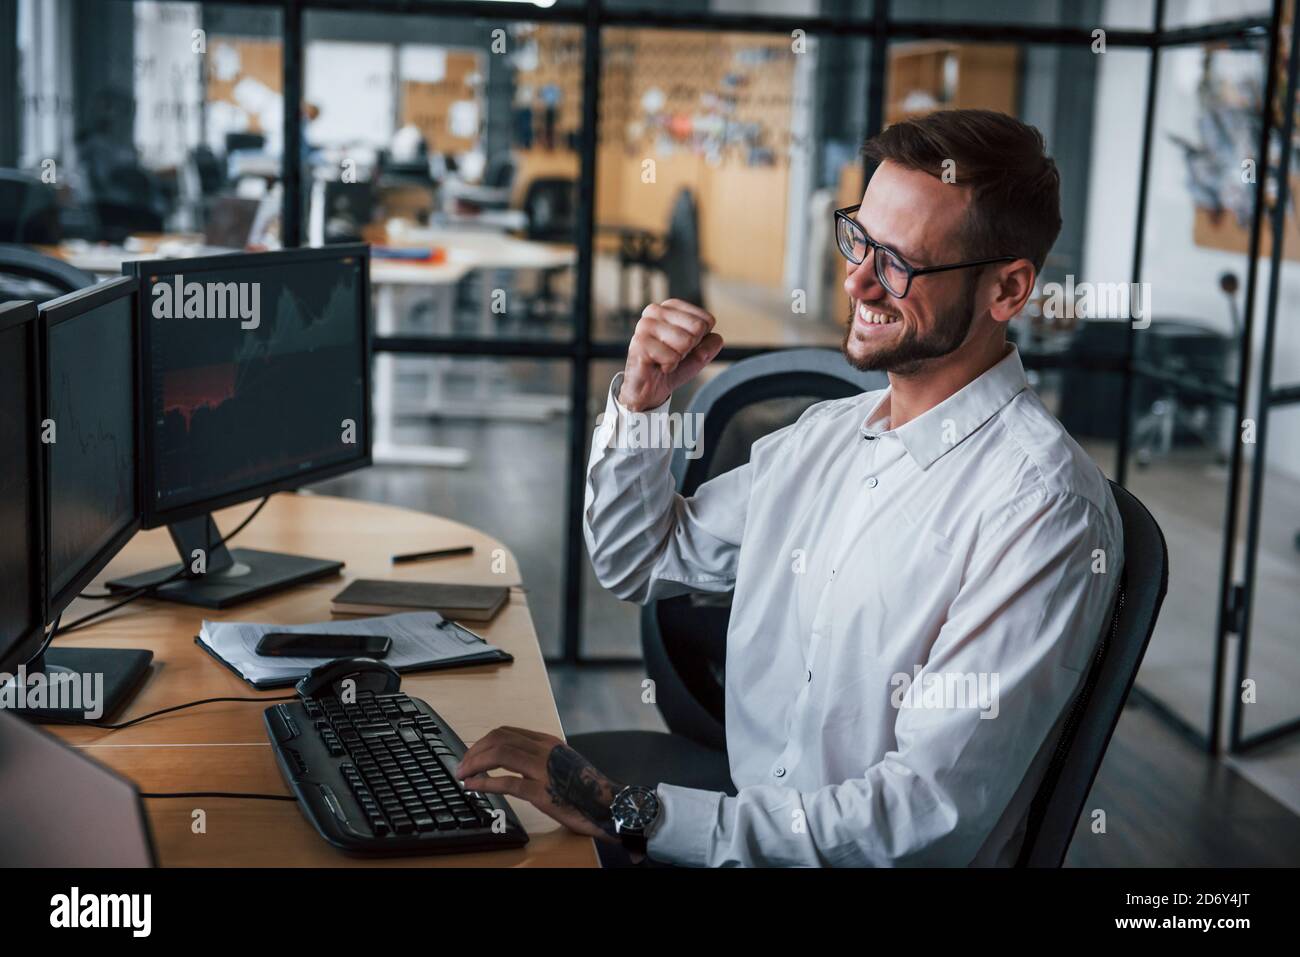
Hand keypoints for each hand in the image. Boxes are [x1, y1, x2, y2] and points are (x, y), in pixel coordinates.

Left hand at [456, 726, 622, 841]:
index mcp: (548, 742)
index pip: (506, 732)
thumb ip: (540, 758)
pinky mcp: (542, 791)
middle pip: (498, 739)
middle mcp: (544, 750)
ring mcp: (543, 769)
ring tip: (462, 774)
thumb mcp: (562, 763)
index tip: (470, 754)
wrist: (609, 805)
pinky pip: (507, 782)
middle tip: (461, 765)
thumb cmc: (586, 789)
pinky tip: (474, 786)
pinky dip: (484, 783)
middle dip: (473, 751)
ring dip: (474, 763)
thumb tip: (511, 762)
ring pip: (499, 754)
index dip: (482, 742)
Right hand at [619, 299, 722, 411]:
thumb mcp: (696, 355)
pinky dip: (669, 367)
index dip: (700, 340)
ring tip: (664, 359)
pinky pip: (672, 357)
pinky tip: (657, 366)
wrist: (647, 389)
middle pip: (698, 328)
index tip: (682, 347)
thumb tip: (717, 338)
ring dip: (678, 358)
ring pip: (686, 341)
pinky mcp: (639, 342)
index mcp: (670, 307)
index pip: (706, 320)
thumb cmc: (669, 366)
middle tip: (673, 354)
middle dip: (690, 348)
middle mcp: (655, 311)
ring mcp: (645, 325)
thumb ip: (710, 345)